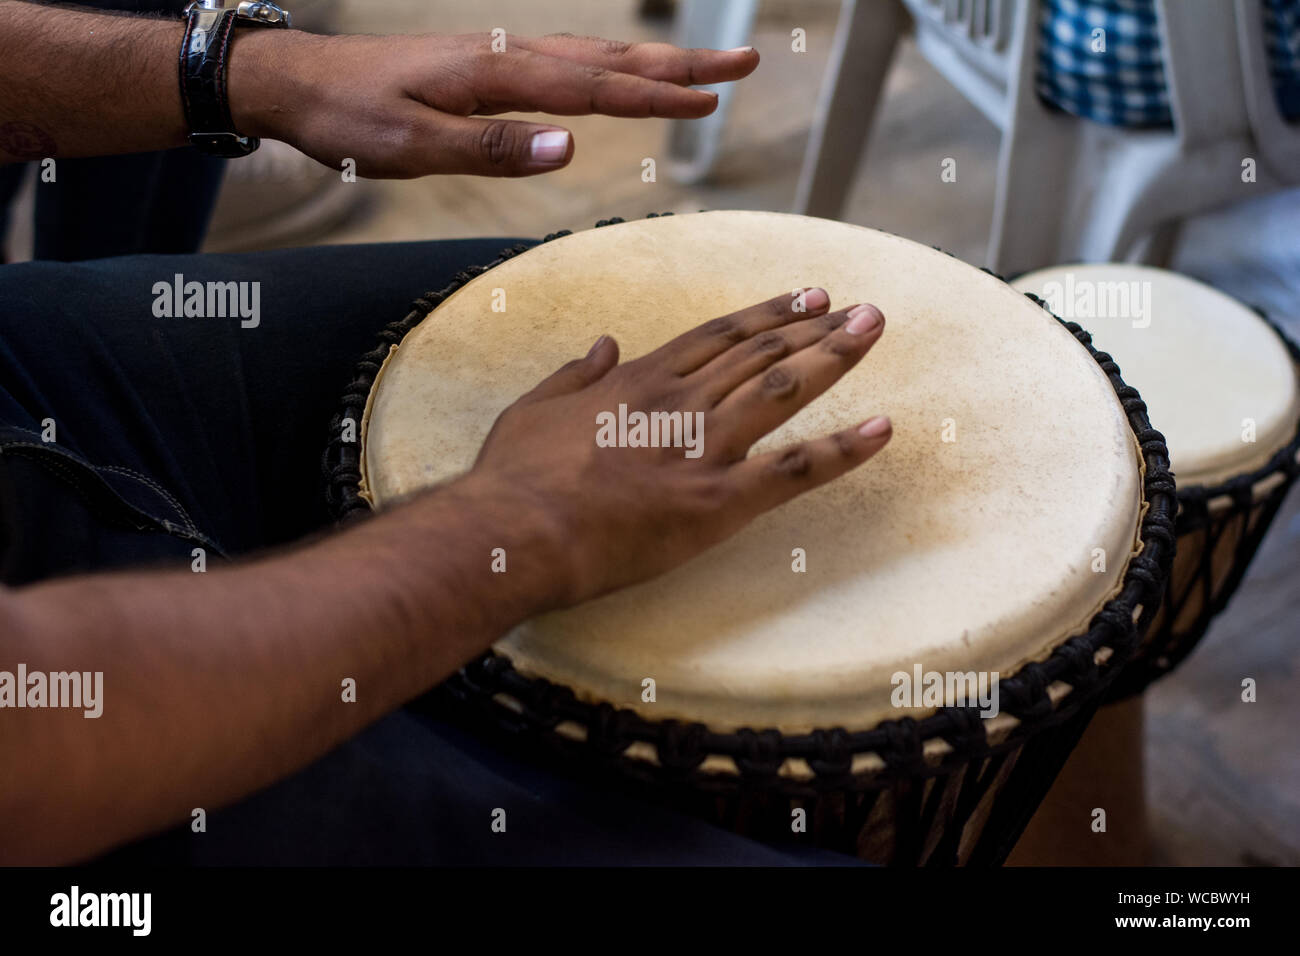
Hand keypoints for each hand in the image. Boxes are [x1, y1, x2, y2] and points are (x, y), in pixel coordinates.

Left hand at [231, 30, 758, 177]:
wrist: (302, 81)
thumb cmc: (353, 118)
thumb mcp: (412, 145)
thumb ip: (492, 148)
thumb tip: (570, 147)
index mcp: (497, 75)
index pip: (594, 88)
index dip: (656, 97)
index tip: (712, 101)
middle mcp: (508, 55)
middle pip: (610, 59)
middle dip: (680, 65)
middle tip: (744, 63)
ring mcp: (501, 56)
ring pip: (593, 56)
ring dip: (653, 62)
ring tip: (705, 68)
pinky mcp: (491, 66)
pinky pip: (567, 61)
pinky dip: (610, 65)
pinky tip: (622, 75)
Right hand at [467, 290, 891, 606]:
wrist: (514, 531)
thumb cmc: (513, 479)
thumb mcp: (533, 408)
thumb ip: (572, 374)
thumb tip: (601, 343)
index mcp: (639, 382)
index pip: (717, 336)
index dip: (767, 314)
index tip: (805, 297)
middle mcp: (680, 403)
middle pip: (761, 354)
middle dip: (816, 326)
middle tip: (861, 308)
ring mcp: (702, 449)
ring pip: (784, 390)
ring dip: (835, 357)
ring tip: (874, 330)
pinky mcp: (717, 501)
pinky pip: (794, 468)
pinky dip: (843, 449)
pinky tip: (882, 429)